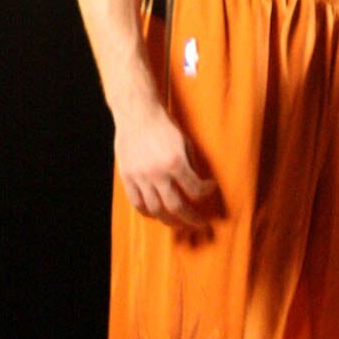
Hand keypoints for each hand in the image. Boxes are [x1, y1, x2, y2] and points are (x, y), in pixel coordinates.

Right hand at [114, 101, 218, 226]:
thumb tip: (197, 185)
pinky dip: (148, 212)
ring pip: (156, 209)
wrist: (137, 113)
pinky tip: (156, 214)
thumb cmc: (163, 125)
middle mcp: (158, 173)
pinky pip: (137, 203)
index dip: (206, 192)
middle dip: (190, 219)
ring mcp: (141, 177)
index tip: (210, 189)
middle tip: (199, 224)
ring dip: (170, 220)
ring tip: (178, 224)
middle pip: (176, 207)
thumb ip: (190, 165)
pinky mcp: (127, 177)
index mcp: (175, 162)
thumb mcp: (185, 142)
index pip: (195, 190)